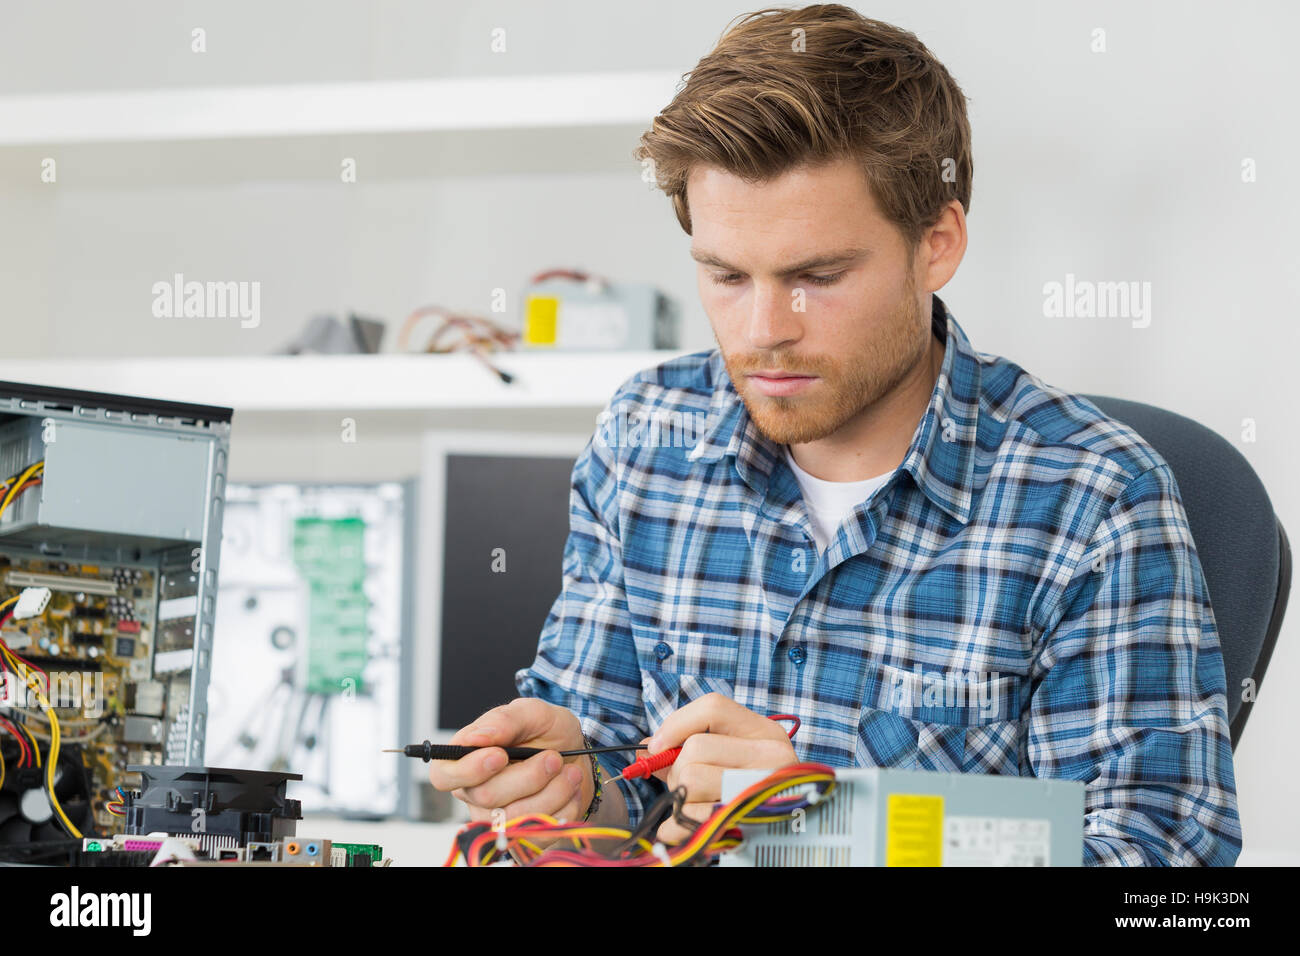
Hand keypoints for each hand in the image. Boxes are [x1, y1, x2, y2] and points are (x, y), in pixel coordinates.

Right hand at [428, 698, 591, 827]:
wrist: (579, 756)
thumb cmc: (548, 732)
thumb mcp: (532, 713)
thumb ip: (504, 720)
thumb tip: (477, 737)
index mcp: (466, 759)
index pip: (444, 775)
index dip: (469, 769)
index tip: (500, 755)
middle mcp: (474, 792)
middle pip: (486, 797)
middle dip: (528, 777)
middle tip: (553, 758)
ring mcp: (496, 818)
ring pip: (515, 818)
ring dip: (552, 792)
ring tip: (568, 772)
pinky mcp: (521, 836)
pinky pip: (538, 833)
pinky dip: (563, 809)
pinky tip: (569, 790)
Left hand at [645, 693, 796, 843]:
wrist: (793, 835)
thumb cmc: (752, 791)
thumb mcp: (732, 758)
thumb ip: (688, 748)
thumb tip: (646, 748)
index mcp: (767, 734)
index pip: (713, 708)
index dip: (676, 724)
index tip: (658, 747)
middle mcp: (772, 757)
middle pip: (695, 749)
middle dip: (678, 771)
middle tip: (690, 788)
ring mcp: (761, 790)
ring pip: (691, 780)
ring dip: (681, 798)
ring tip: (698, 806)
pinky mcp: (747, 823)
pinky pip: (691, 818)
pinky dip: (675, 826)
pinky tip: (679, 827)